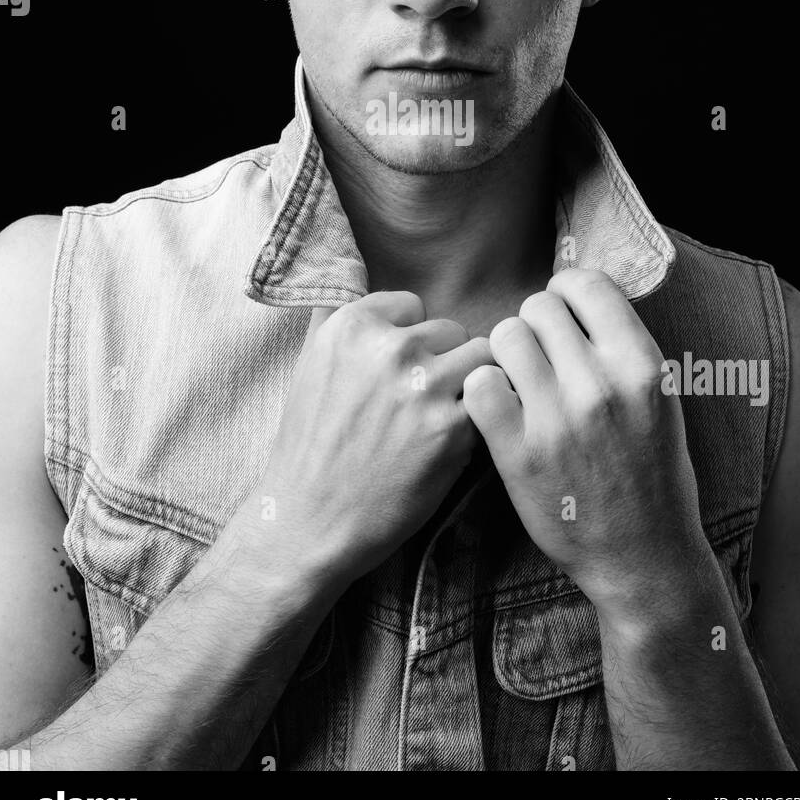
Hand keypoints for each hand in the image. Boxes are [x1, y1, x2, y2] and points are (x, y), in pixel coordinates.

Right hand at [248, 291, 491, 586]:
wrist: (309, 522)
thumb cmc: (311, 446)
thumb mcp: (310, 366)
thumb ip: (339, 319)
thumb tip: (363, 278)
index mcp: (352, 324)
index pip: (413, 306)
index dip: (410, 342)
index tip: (395, 375)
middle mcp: (388, 346)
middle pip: (450, 330)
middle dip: (442, 362)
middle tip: (419, 405)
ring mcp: (423, 385)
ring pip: (480, 356)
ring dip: (468, 385)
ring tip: (442, 419)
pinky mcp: (452, 427)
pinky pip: (490, 399)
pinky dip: (479, 419)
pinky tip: (452, 444)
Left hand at [462, 269, 705, 617]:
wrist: (642, 555)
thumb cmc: (651, 472)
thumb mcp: (660, 399)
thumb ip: (622, 347)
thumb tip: (576, 294)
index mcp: (642, 366)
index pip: (586, 285)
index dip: (566, 292)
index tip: (562, 312)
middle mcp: (601, 386)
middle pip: (538, 306)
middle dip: (534, 325)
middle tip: (539, 356)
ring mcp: (556, 420)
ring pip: (504, 336)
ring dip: (506, 354)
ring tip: (519, 381)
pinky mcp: (517, 453)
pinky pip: (480, 384)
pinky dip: (484, 389)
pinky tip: (500, 407)